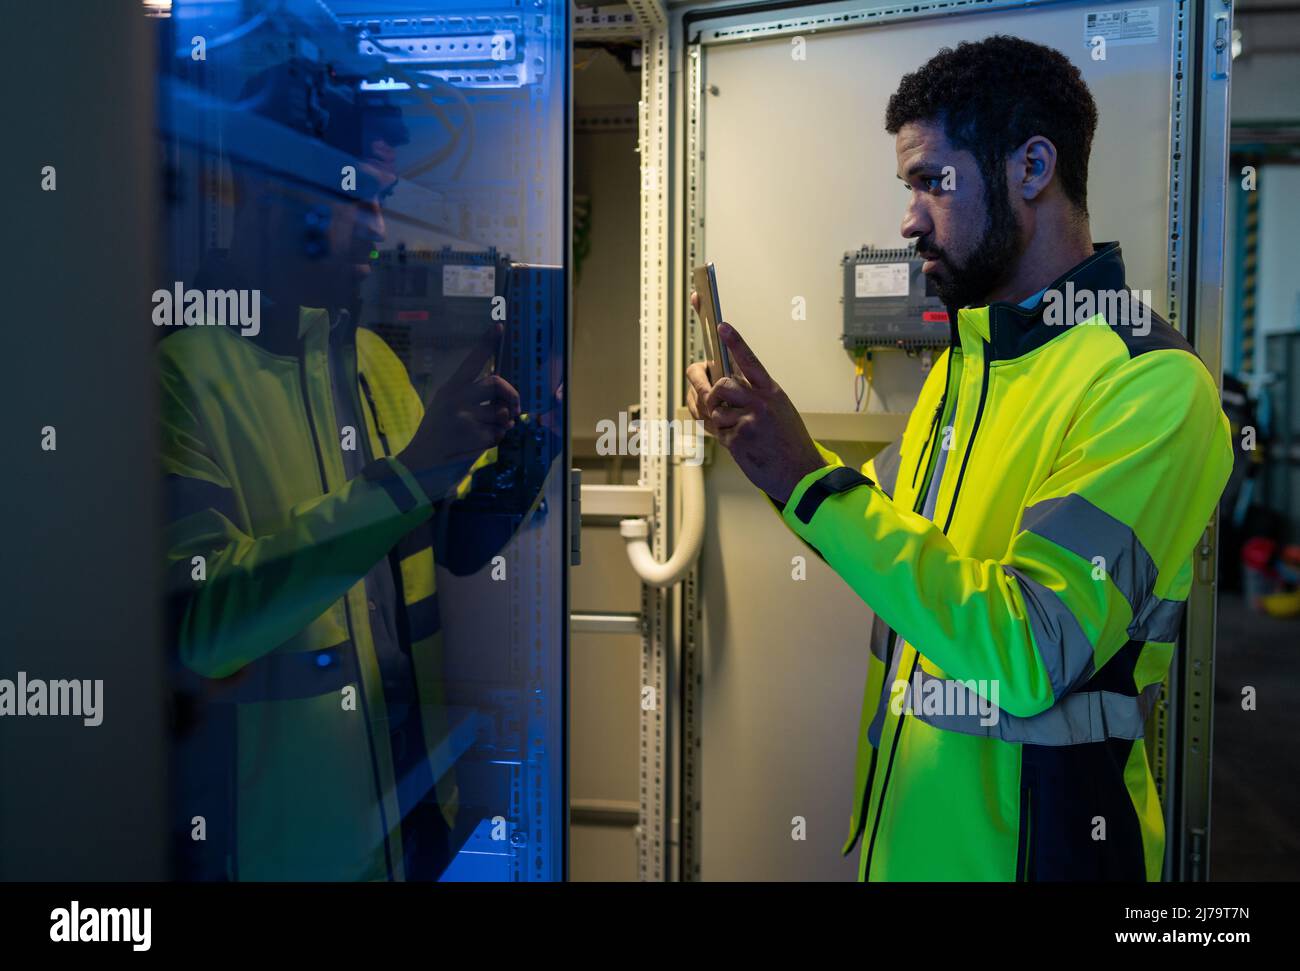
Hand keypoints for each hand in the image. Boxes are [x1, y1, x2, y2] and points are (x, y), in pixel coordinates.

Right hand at [398, 323, 520, 500]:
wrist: (420, 462)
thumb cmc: (437, 433)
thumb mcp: (446, 406)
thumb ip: (471, 397)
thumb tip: (503, 400)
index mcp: (450, 388)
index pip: (472, 361)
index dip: (487, 342)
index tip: (499, 325)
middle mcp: (457, 398)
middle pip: (497, 383)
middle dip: (512, 395)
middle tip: (514, 408)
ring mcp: (466, 416)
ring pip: (501, 413)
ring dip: (502, 424)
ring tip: (486, 430)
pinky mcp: (473, 436)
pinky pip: (499, 434)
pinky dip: (496, 439)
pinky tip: (478, 444)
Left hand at [685, 295, 825, 503]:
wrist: (801, 473)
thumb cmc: (789, 442)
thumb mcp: (779, 410)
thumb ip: (754, 396)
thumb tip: (725, 386)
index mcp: (771, 392)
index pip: (751, 361)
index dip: (735, 342)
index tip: (721, 325)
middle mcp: (760, 403)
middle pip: (721, 385)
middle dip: (711, 393)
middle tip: (708, 399)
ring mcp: (749, 421)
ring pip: (716, 411)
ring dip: (719, 421)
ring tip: (737, 431)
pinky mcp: (739, 440)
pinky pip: (718, 433)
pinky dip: (725, 439)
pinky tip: (742, 446)